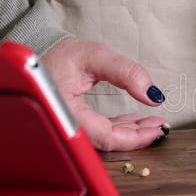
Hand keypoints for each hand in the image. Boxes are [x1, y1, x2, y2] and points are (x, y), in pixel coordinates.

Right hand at [41, 37, 167, 150]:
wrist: (36, 53)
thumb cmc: (59, 54)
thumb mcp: (95, 55)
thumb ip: (126, 72)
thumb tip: (153, 95)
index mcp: (65, 112)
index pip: (106, 136)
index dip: (135, 137)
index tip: (157, 130)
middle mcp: (63, 125)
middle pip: (107, 141)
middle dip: (137, 136)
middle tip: (159, 126)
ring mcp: (65, 127)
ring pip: (103, 139)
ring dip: (129, 132)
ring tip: (151, 122)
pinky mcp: (70, 125)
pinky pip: (96, 133)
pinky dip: (117, 128)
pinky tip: (133, 121)